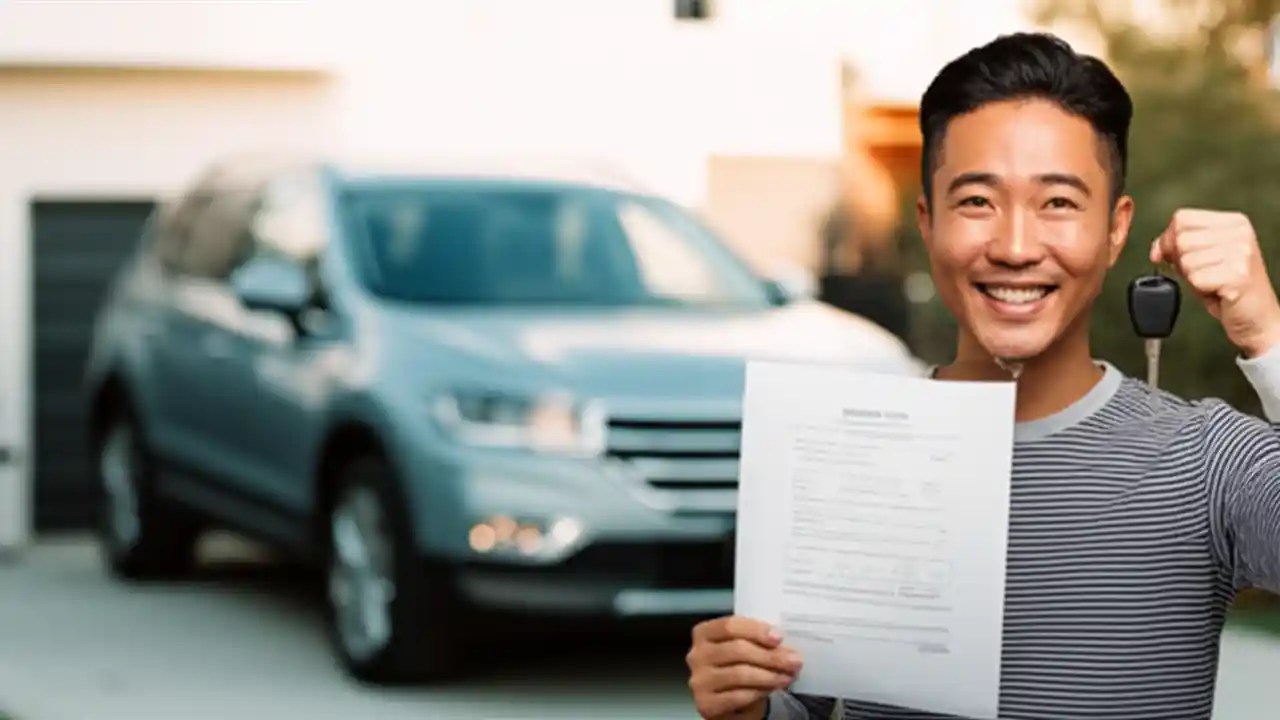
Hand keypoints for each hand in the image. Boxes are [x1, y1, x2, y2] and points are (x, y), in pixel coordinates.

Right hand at [686, 615, 802, 719]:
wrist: (728, 702)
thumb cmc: (738, 668)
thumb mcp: (746, 648)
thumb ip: (758, 641)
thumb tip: (786, 649)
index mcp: (704, 633)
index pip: (729, 626)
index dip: (756, 630)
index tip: (779, 638)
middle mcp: (696, 655)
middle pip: (737, 650)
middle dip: (771, 656)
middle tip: (794, 661)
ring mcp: (699, 681)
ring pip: (740, 673)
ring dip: (770, 675)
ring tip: (788, 676)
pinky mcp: (706, 704)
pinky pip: (739, 696)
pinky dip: (760, 692)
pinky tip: (772, 689)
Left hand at [1151, 208, 1279, 357]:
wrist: (1257, 317)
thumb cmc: (1228, 288)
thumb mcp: (1203, 258)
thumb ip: (1178, 246)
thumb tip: (1156, 249)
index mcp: (1234, 222)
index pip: (1182, 218)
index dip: (1168, 239)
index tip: (1172, 256)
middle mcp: (1240, 233)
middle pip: (1182, 239)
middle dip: (1182, 262)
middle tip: (1203, 274)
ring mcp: (1241, 253)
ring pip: (1186, 260)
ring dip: (1192, 278)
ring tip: (1212, 282)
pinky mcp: (1237, 275)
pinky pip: (1195, 279)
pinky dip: (1200, 290)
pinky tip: (1217, 291)